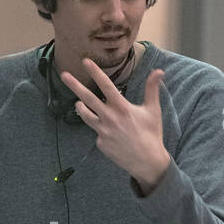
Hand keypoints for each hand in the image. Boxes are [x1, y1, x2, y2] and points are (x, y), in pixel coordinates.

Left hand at [59, 59, 169, 193]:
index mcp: (122, 108)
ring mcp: (103, 131)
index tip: (85, 62)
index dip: (95, 72)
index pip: (106, 86)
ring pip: (86, 115)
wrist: (147, 162)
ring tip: (78, 103)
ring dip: (80, 107)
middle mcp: (110, 118)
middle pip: (88, 98)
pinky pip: (97, 132)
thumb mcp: (153, 110)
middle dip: (75, 85)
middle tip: (64, 75)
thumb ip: (152, 89)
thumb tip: (159, 71)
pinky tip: (111, 133)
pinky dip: (101, 129)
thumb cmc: (152, 134)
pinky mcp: (100, 143)